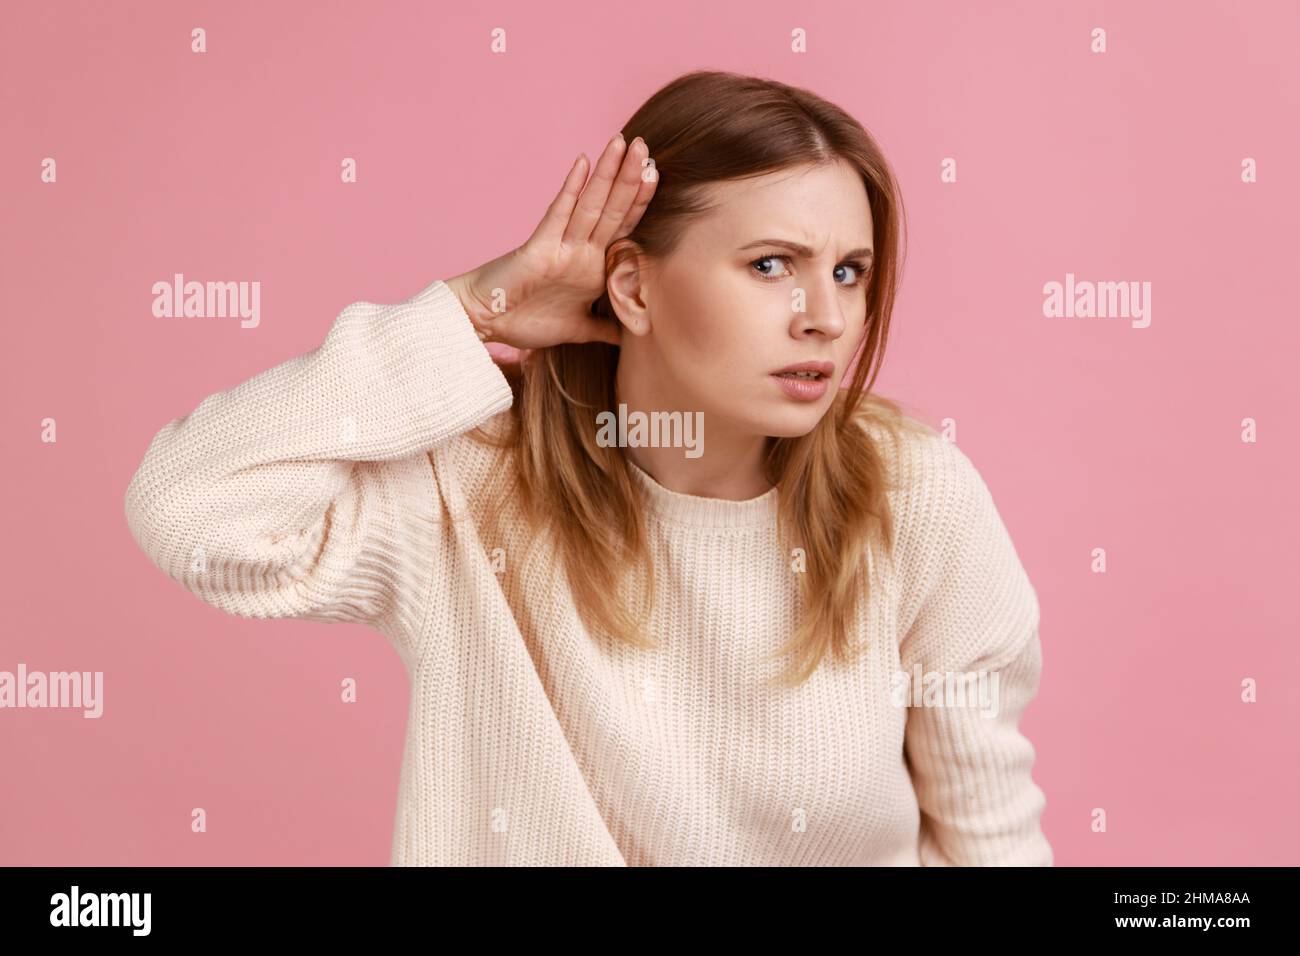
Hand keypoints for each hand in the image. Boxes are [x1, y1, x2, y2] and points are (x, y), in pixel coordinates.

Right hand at [446, 133, 656, 350]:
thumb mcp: (578, 329)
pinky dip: (571, 189)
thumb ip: (604, 328)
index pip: (624, 229)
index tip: (658, 177)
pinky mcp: (539, 248)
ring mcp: (561, 246)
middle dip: (630, 178)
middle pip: (612, 209)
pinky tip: (583, 163)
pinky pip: (558, 215)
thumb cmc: (526, 322)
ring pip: (591, 205)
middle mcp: (580, 251)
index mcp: (593, 266)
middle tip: (645, 146)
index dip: (641, 204)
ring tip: (623, 143)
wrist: (485, 323)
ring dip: (608, 174)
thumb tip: (634, 334)